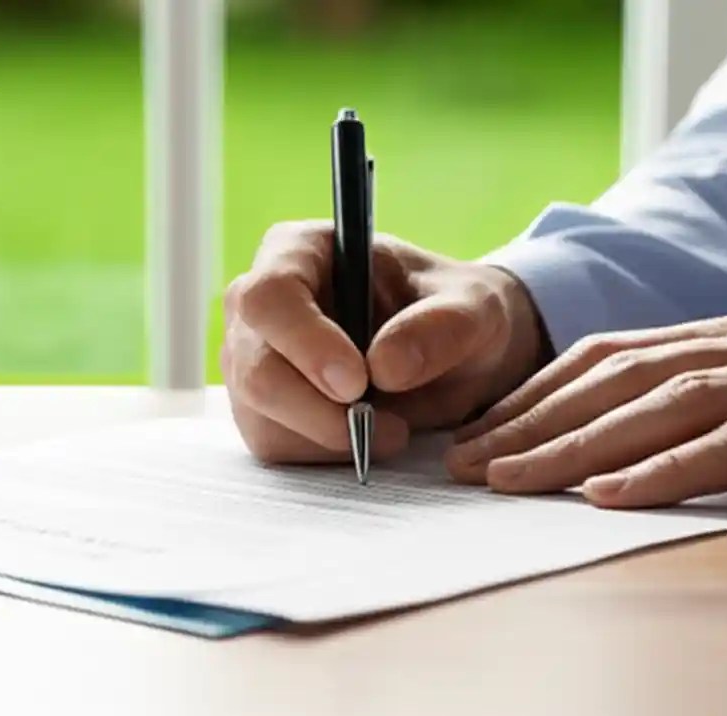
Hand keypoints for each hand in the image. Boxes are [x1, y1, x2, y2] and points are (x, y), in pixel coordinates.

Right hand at [222, 220, 547, 462]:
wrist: (457, 355)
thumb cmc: (456, 312)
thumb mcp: (475, 308)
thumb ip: (440, 328)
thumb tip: (384, 367)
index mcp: (299, 251)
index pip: (269, 296)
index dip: (305, 343)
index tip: (357, 383)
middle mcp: (261, 304)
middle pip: (257, 368)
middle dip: (321, 411)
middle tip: (390, 426)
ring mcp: (252, 358)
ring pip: (261, 416)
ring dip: (331, 437)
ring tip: (393, 428)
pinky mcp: (260, 407)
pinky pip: (275, 444)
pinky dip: (326, 453)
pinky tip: (366, 435)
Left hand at [447, 312, 726, 506]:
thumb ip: (695, 410)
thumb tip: (601, 451)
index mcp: (723, 336)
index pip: (606, 357)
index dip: (534, 395)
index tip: (475, 437)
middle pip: (618, 379)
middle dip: (534, 422)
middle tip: (468, 466)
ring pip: (666, 405)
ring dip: (580, 445)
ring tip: (515, 481)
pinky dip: (671, 470)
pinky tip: (614, 497)